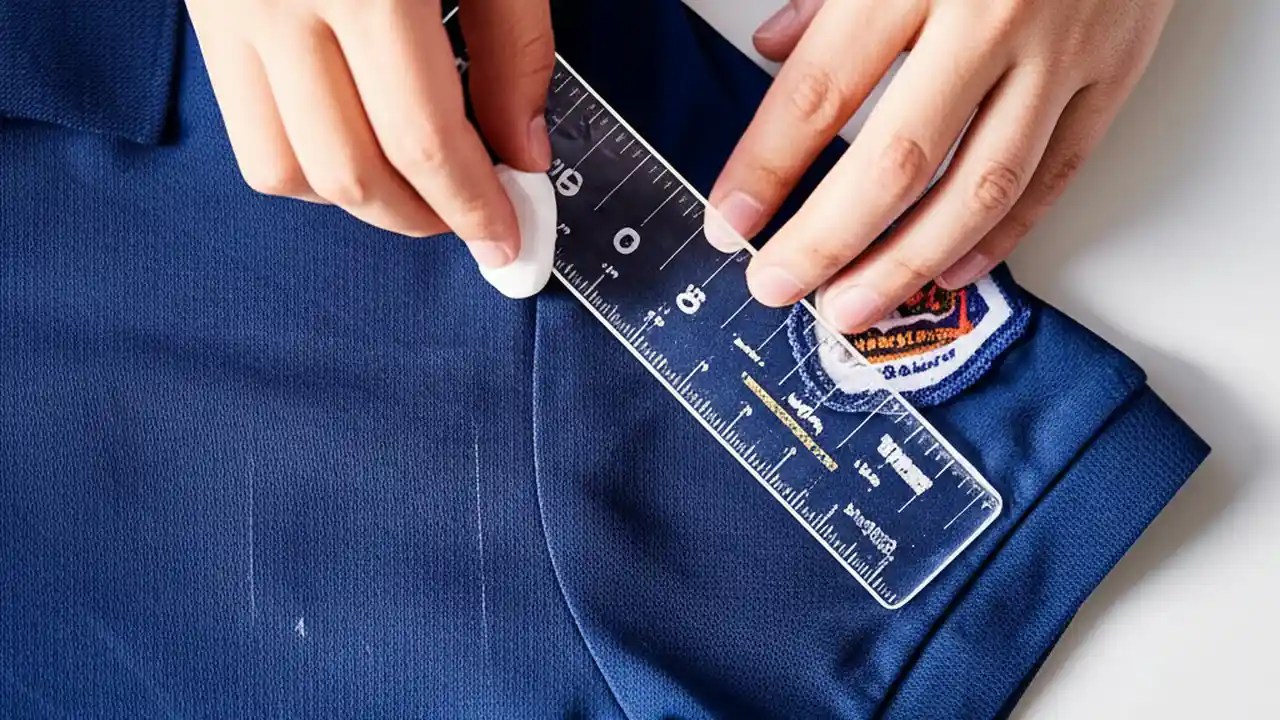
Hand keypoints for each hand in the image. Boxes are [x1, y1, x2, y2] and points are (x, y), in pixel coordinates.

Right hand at [187, 0, 554, 267]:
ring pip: (286, 172)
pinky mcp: (209, 17)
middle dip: (424, 219)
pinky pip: (249, 132)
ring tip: (421, 187)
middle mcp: (282, 3)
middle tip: (475, 217)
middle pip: (350, 173)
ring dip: (363, 203)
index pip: (423, 140)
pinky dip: (310, 166)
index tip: (508, 240)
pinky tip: (362, 144)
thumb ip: (514, 48)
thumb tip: (522, 152)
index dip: (472, 207)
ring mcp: (232, 13)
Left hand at [708, 0, 1173, 331]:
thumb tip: (774, 49)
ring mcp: (1062, 51)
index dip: (767, 166)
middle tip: (778, 284)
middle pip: (897, 160)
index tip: (730, 217)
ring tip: (852, 305)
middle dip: (827, 240)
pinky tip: (948, 270)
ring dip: (908, 262)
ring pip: (981, 188)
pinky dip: (1000, 237)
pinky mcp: (1115, 72)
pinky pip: (1054, 176)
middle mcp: (993, 16)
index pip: (821, 89)